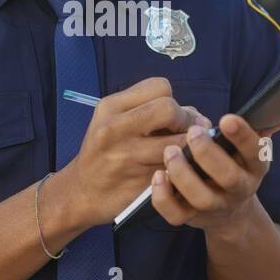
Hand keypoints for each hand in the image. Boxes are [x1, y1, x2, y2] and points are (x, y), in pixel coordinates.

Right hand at [58, 77, 207, 228]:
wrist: (81, 192)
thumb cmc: (104, 153)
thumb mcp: (114, 121)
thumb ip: (151, 111)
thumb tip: (197, 116)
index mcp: (111, 106)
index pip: (160, 86)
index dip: (173, 100)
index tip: (173, 117)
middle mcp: (115, 128)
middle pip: (169, 108)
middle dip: (186, 120)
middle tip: (187, 134)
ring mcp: (126, 156)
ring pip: (177, 143)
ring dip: (189, 148)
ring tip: (185, 153)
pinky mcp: (138, 181)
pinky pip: (175, 170)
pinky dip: (182, 169)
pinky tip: (176, 170)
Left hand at [150, 99, 279, 231]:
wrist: (231, 212)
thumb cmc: (237, 165)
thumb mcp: (255, 147)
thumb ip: (273, 122)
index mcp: (256, 165)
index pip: (255, 151)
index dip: (242, 136)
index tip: (226, 118)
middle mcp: (239, 188)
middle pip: (228, 177)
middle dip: (208, 154)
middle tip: (192, 133)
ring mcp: (215, 206)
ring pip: (201, 198)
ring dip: (183, 174)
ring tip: (170, 151)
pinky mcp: (191, 219)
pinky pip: (176, 215)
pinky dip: (163, 198)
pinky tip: (157, 175)